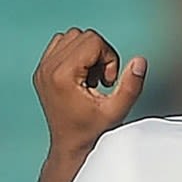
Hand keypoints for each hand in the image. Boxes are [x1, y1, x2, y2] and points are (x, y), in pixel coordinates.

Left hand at [29, 28, 145, 181]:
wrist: (69, 146)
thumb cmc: (92, 131)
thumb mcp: (117, 111)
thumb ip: (131, 86)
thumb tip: (140, 61)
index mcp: (62, 75)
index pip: (93, 40)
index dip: (109, 58)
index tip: (107, 82)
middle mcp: (47, 68)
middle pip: (83, 35)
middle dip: (99, 55)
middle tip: (99, 82)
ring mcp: (41, 68)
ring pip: (72, 36)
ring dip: (87, 53)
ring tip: (89, 79)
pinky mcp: (41, 70)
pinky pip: (61, 43)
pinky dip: (75, 53)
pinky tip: (80, 76)